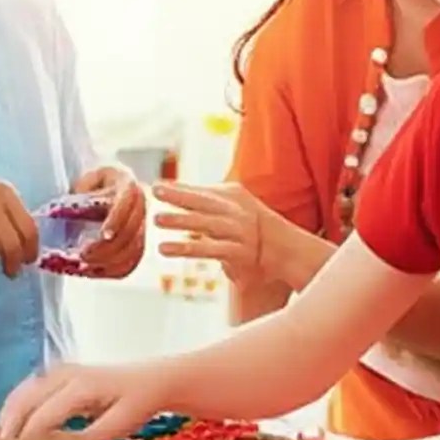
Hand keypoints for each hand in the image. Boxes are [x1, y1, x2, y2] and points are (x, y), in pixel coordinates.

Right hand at [0, 363, 168, 439]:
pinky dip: (13, 412)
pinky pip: (24, 392)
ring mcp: (56, 370)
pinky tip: (10, 435)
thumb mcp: (119, 427)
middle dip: (9, 433)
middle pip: (23, 404)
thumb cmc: (138, 404)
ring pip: (19, 396)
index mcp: (80, 387)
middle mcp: (63, 373)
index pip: (41, 418)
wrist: (150, 379)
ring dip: (7, 421)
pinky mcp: (53, 372)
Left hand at [73, 166, 145, 277]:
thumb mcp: (81, 185)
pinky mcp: (136, 243)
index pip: (127, 201)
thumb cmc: (86, 188)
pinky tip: (95, 270)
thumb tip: (69, 212)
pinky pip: (130, 262)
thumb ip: (81, 197)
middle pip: (132, 230)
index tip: (103, 235)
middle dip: (108, 247)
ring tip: (86, 264)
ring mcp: (140, 225)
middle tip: (84, 255)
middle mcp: (139, 204)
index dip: (117, 220)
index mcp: (125, 182)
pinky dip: (113, 270)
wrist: (92, 196)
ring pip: (134, 250)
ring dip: (109, 262)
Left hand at [153, 182, 296, 287]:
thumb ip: (205, 198)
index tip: (156, 187)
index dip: (179, 189)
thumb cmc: (250, 226)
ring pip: (205, 224)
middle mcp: (235, 211)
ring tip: (157, 219)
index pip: (202, 191)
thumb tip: (171, 189)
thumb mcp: (232, 205)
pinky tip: (165, 248)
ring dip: (180, 221)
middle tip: (155, 192)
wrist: (284, 249)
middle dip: (178, 196)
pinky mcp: (237, 252)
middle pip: (203, 202)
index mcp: (232, 196)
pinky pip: (208, 249)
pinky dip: (186, 248)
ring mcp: (237, 231)